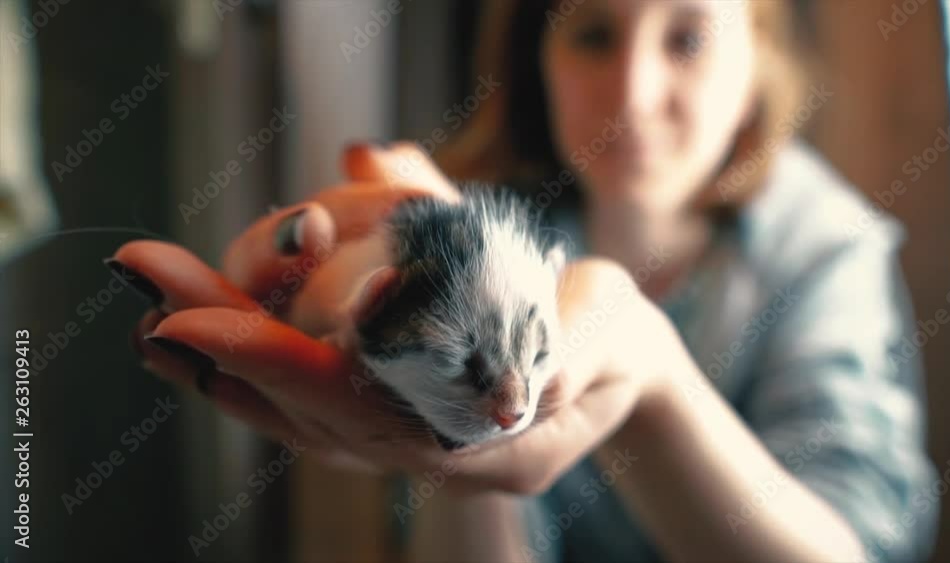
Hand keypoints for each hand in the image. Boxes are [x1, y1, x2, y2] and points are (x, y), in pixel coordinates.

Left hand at [113, 142, 670, 493]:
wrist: (622, 381)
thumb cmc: (614, 342)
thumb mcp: (604, 320)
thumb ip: (528, 294)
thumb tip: (490, 292)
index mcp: (473, 440)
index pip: (352, 401)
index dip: (268, 358)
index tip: (189, 317)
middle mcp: (423, 453)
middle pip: (300, 407)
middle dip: (217, 341)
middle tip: (146, 275)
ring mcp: (403, 443)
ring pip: (294, 414)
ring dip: (218, 359)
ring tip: (154, 303)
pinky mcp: (394, 421)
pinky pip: (309, 408)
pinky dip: (252, 373)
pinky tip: (205, 338)